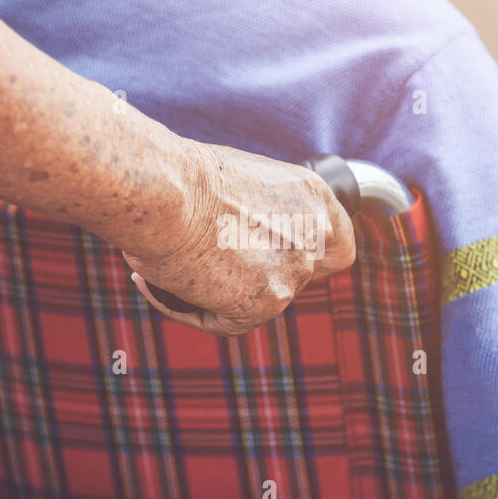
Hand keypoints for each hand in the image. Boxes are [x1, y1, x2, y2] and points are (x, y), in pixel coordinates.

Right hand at [122, 142, 356, 334]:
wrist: (164, 192)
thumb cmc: (184, 176)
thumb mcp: (245, 179)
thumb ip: (265, 212)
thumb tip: (249, 237)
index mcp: (314, 198)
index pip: (336, 244)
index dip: (312, 256)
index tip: (281, 256)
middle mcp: (314, 236)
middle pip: (299, 276)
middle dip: (262, 275)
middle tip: (216, 262)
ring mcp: (291, 274)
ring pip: (260, 302)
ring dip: (223, 293)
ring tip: (176, 266)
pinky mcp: (260, 306)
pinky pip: (223, 322)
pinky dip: (191, 311)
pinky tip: (161, 288)